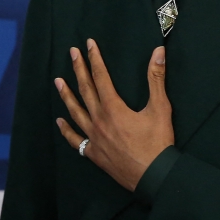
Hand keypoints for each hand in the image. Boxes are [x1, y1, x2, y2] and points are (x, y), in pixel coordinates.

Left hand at [55, 39, 173, 190]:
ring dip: (66, 96)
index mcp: (113, 108)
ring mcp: (94, 138)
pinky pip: (76, 140)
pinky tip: (60, 121)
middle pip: (85, 90)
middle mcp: (99, 120)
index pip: (101, 77)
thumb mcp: (161, 108)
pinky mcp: (94, 153)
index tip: (89, 44)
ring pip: (76, 112)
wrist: (154, 176)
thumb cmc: (158, 142)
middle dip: (79, 69)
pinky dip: (67, 130)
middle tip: (72, 53)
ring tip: (58, 81)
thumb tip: (158, 52)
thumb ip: (156, 79)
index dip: (95, 59)